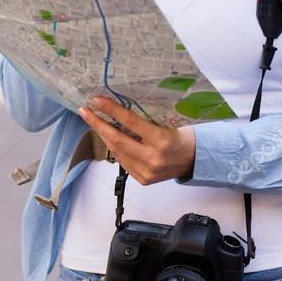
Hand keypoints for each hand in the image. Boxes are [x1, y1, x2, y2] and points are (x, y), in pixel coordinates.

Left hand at [78, 96, 195, 184]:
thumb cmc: (182, 136)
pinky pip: (122, 161)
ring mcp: (147, 172)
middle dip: (98, 124)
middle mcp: (153, 158)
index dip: (111, 110)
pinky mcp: (143, 179)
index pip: (131, 122)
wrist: (196, 160)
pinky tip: (108, 137)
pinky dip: (114, 148)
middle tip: (85, 111)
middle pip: (118, 140)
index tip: (96, 101)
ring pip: (117, 152)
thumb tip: (118, 110)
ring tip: (93, 121)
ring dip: (103, 136)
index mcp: (162, 140)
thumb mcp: (168, 123)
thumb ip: (145, 121)